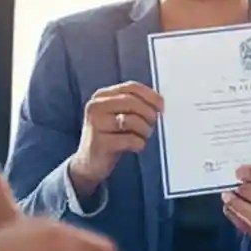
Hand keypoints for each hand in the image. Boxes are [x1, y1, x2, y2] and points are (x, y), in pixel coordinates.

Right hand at [69, 81, 163, 196]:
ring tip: (143, 136)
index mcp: (101, 96)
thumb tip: (159, 102)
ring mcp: (96, 125)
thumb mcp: (117, 115)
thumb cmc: (109, 136)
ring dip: (145, 130)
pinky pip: (130, 139)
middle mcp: (96, 107)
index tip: (161, 106)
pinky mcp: (100, 143)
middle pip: (132, 102)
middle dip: (149, 113)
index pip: (131, 87)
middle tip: (153, 124)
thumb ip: (134, 104)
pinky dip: (139, 143)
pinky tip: (136, 146)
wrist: (88, 163)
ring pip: (132, 121)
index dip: (150, 95)